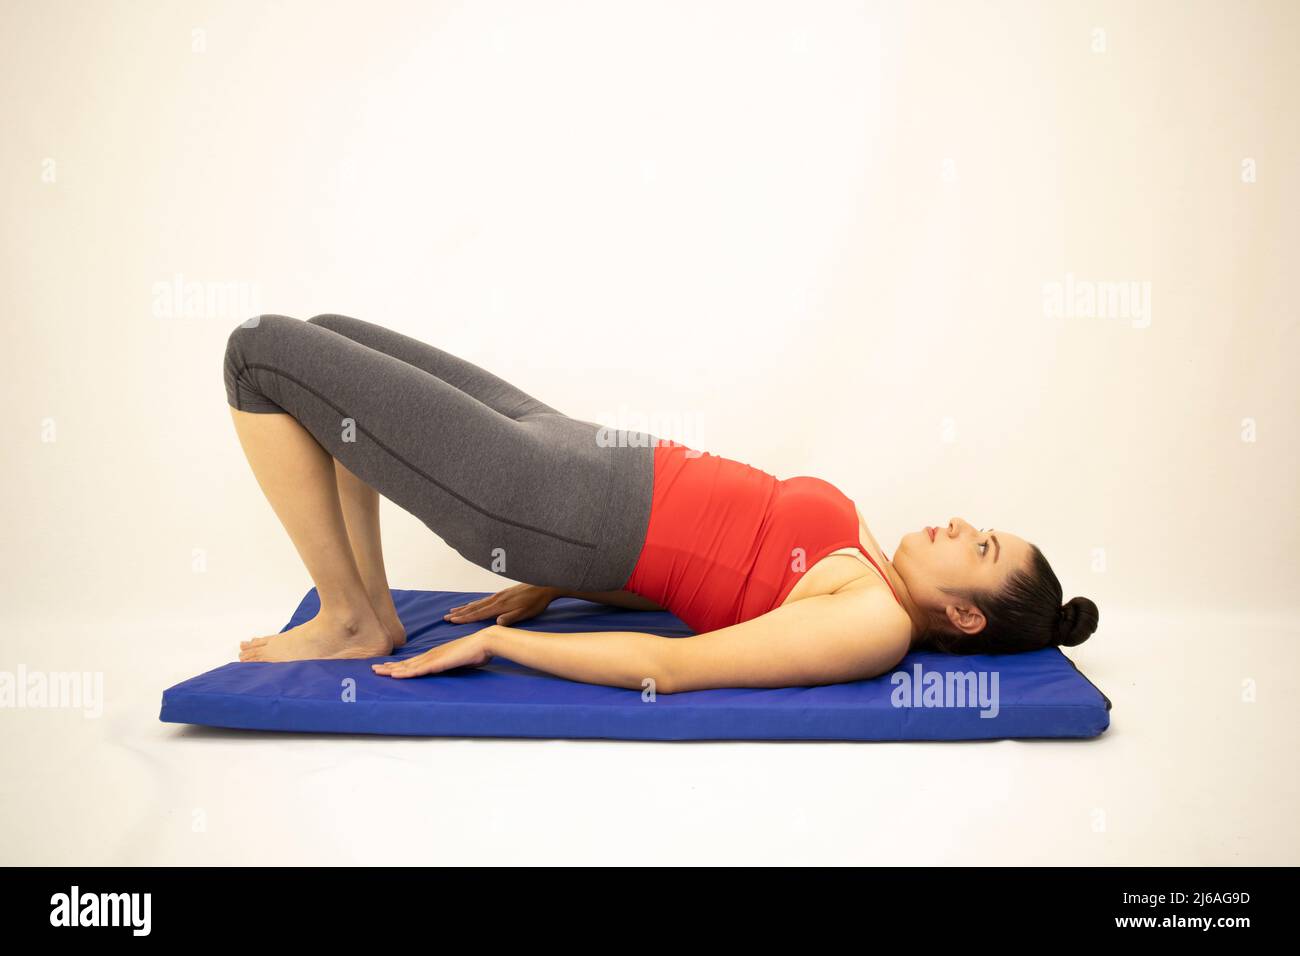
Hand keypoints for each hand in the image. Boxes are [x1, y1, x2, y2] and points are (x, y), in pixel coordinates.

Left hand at [371, 627, 497, 678]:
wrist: (484, 643)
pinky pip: (418, 670)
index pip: (413, 662)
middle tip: (373, 669)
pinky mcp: (438, 663)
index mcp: (436, 655)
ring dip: (391, 669)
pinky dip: (405, 672)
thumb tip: (449, 669)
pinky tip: (394, 675)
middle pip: (406, 663)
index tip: (386, 667)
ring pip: (408, 666)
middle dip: (389, 666)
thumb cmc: (476, 652)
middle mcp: (431, 655)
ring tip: (377, 671)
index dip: (399, 665)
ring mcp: (433, 658)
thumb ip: (451, 665)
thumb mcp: (460, 662)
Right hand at [444, 584, 560, 625]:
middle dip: (460, 613)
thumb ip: (511, 618)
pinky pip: (484, 599)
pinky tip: (473, 604)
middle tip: (446, 617)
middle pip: (474, 607)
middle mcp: (496, 599)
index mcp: (500, 606)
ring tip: (454, 610)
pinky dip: (475, 603)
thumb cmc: (536, 602)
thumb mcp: (525, 613)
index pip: (478, 614)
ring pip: (478, 603)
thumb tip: (497, 623)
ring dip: (465, 607)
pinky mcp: (503, 594)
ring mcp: (499, 595)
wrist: (544, 586)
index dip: (464, 618)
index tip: (452, 620)